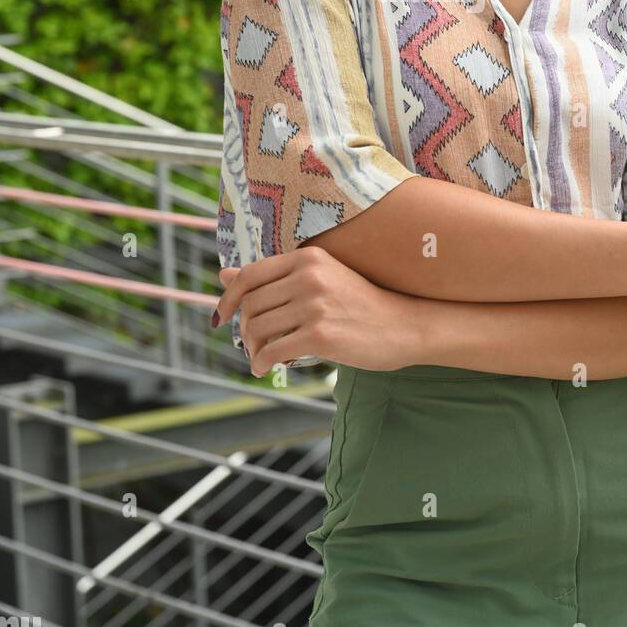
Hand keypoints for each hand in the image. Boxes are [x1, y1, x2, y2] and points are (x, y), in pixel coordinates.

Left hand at [214, 246, 421, 375]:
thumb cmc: (361, 304)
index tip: (223, 315)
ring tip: (261, 357)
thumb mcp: (320, 280)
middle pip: (251, 305)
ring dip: (252, 348)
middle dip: (244, 328)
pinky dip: (261, 363)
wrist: (404, 326)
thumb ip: (273, 277)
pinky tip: (265, 368)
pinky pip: (272, 351)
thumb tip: (223, 275)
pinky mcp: (320, 336)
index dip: (229, 297)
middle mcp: (309, 276)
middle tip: (253, 344)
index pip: (250, 275)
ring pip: (257, 328)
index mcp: (308, 257)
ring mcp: (315, 305)